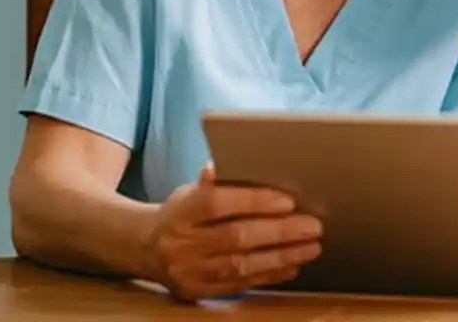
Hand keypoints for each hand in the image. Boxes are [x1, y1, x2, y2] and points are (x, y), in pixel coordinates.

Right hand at [141, 163, 322, 300]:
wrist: (144, 248)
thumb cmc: (180, 213)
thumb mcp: (188, 192)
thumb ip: (212, 183)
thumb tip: (223, 165)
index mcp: (180, 212)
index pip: (217, 203)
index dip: (254, 201)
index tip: (288, 201)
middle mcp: (181, 243)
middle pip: (235, 237)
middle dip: (279, 232)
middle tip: (313, 226)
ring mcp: (188, 271)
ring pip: (240, 265)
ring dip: (281, 256)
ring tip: (311, 247)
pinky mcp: (197, 291)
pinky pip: (239, 284)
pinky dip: (269, 275)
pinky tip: (291, 265)